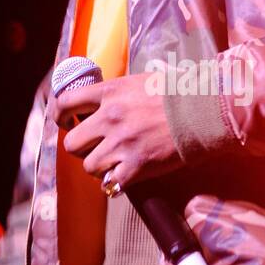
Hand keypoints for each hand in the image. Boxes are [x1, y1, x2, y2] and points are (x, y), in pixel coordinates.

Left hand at [49, 71, 180, 189]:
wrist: (205, 110)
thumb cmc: (180, 92)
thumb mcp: (142, 80)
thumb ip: (119, 91)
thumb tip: (107, 96)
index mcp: (110, 92)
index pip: (65, 103)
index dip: (59, 116)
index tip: (64, 122)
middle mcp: (109, 118)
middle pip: (72, 143)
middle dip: (81, 148)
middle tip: (94, 147)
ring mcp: (121, 144)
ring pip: (89, 167)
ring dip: (99, 168)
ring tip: (114, 163)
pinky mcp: (136, 166)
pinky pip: (111, 184)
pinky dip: (116, 184)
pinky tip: (125, 177)